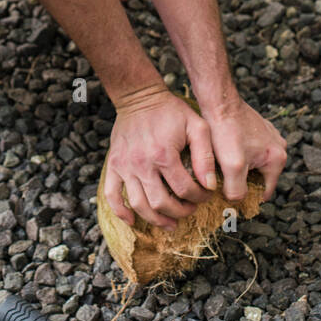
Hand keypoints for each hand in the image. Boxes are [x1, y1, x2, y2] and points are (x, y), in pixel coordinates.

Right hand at [105, 86, 217, 230]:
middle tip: (190, 209)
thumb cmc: (171, 112)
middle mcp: (142, 164)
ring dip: (156, 219)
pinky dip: (121, 212)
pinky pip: (112, 195)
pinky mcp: (113, 165)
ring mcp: (125, 166)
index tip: (205, 195)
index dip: (199, 197)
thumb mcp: (197, 126)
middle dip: (180, 212)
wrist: (139, 97)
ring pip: (139, 204)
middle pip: (161, 202)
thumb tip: (209, 185)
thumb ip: (205, 155)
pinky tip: (133, 221)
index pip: (185, 189)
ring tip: (170, 223)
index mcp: (164, 155)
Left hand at [199, 90, 287, 202]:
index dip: (246, 197)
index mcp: (278, 158)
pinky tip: (223, 151)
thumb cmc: (226, 131)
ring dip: (240, 167)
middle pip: (259, 177)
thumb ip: (237, 189)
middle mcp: (278, 147)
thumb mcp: (233, 166)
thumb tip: (237, 201)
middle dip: (243, 180)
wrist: (218, 101)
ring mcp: (269, 136)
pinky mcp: (257, 129)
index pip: (264, 191)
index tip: (229, 195)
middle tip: (223, 179)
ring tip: (222, 164)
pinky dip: (238, 153)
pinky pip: (249, 149)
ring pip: (253, 163)